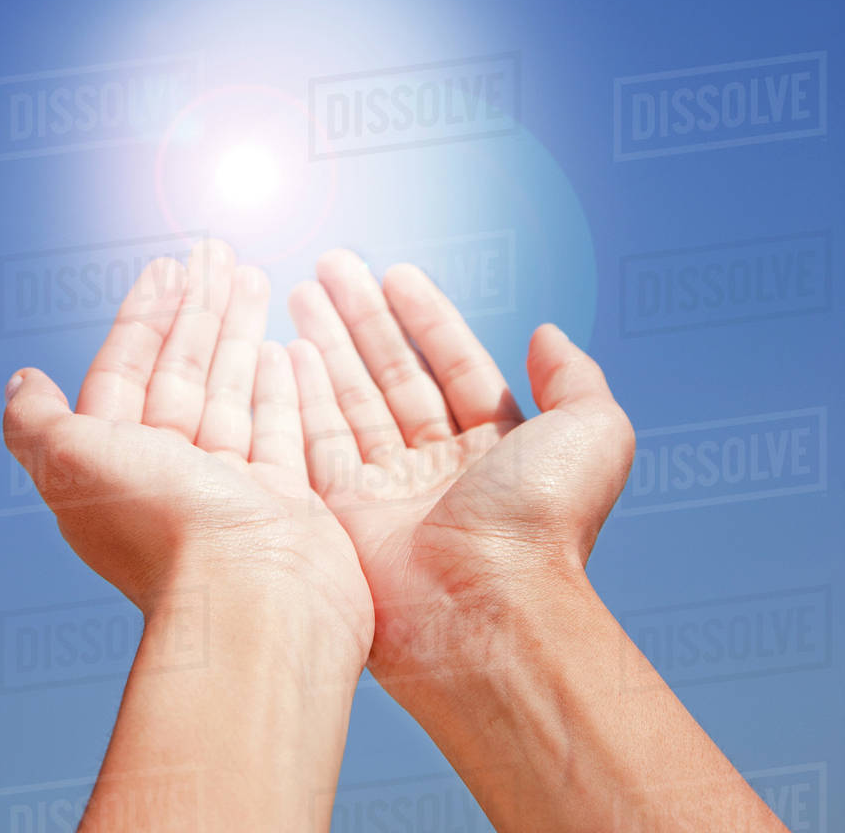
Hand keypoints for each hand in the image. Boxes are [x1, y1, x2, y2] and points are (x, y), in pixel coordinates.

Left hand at [3, 240, 372, 676]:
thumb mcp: (73, 463)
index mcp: (118, 463)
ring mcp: (229, 486)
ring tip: (251, 276)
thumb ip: (38, 422)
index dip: (143, 317)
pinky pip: (278, 427)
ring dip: (238, 331)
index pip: (128, 371)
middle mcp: (170, 473)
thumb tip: (18, 380)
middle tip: (215, 251)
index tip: (166, 267)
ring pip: (231, 390)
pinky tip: (282, 347)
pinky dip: (278, 386)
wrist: (254, 605)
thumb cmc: (164, 531)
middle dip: (196, 309)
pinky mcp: (282, 499)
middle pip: (183, 370)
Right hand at [287, 249, 634, 687]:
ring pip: (350, 398)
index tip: (395, 273)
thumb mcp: (592, 432)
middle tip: (331, 265)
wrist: (487, 608)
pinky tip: (282, 347)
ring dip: (326, 342)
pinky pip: (316, 439)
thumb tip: (546, 332)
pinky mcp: (343, 513)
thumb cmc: (544, 521)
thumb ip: (574, 377)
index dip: (425, 317)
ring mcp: (389, 491)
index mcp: (497, 448)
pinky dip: (299, 393)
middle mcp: (440, 466)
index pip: (452, 364)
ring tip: (300, 288)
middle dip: (362, 317)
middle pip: (392, 374)